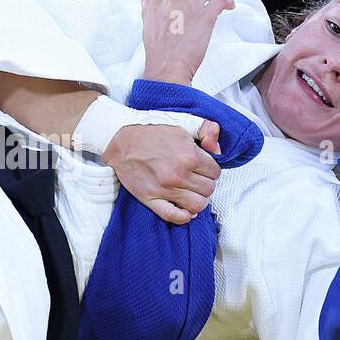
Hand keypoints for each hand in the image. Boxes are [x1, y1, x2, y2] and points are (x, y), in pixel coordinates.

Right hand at [102, 122, 221, 223]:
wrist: (121, 139)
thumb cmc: (151, 131)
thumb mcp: (183, 123)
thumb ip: (207, 130)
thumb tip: (218, 149)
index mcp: (189, 155)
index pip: (215, 172)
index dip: (211, 170)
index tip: (203, 168)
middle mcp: (179, 174)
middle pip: (208, 190)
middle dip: (205, 184)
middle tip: (197, 179)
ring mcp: (164, 189)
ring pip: (197, 205)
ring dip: (198, 200)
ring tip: (192, 193)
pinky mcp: (150, 198)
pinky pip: (173, 216)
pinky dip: (184, 216)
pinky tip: (186, 210)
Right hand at [140, 0, 235, 84]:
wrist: (167, 69)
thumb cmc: (157, 53)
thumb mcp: (147, 26)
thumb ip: (147, 8)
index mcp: (157, 2)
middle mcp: (174, 1)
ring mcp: (190, 9)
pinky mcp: (205, 18)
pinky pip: (221, 0)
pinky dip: (227, 1)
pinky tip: (228, 7)